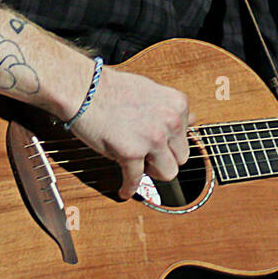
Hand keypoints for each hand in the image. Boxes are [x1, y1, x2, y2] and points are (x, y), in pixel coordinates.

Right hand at [67, 66, 193, 200]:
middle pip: (181, 158)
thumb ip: (171, 109)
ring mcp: (152, 138)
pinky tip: (124, 189)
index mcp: (177, 105)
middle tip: (147, 154)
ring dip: (152, 172)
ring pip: (167, 173)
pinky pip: (135, 180)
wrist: (84, 88)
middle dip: (164, 158)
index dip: (170, 142)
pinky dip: (128, 187)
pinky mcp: (131, 152)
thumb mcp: (151, 91)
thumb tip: (192, 120)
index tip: (158, 143)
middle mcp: (170, 121)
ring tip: (138, 166)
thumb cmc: (112, 88)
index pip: (185, 137)